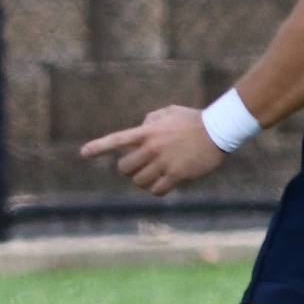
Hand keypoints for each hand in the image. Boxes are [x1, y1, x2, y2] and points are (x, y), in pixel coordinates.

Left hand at [79, 105, 225, 196]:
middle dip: (129, 170)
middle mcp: (151, 148)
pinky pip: (157, 191)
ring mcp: (163, 162)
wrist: (220, 129)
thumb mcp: (169, 112)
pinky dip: (157, 190)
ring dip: (144, 181)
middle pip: (124, 168)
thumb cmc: (194, 120)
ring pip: (139, 182)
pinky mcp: (177, 175)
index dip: (99, 147)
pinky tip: (164, 184)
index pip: (117, 140)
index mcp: (147, 132)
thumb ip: (151, 120)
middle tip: (140, 167)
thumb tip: (141, 130)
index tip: (83, 153)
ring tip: (155, 175)